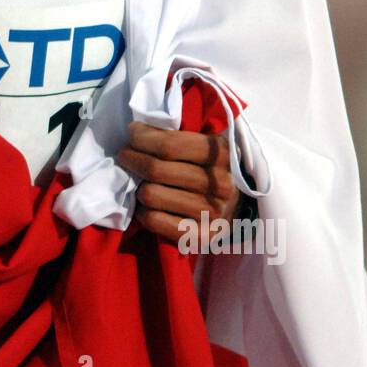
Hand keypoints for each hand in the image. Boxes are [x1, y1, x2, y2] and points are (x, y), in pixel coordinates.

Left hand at [116, 121, 239, 245]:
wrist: (240, 206)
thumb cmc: (213, 167)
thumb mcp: (207, 143)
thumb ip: (177, 134)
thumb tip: (137, 129)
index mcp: (221, 154)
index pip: (169, 145)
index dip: (142, 138)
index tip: (132, 133)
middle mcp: (219, 184)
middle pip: (155, 169)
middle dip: (131, 159)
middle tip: (125, 156)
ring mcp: (211, 212)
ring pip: (151, 195)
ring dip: (137, 187)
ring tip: (139, 182)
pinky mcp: (200, 236)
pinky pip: (155, 220)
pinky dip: (142, 212)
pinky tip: (146, 206)